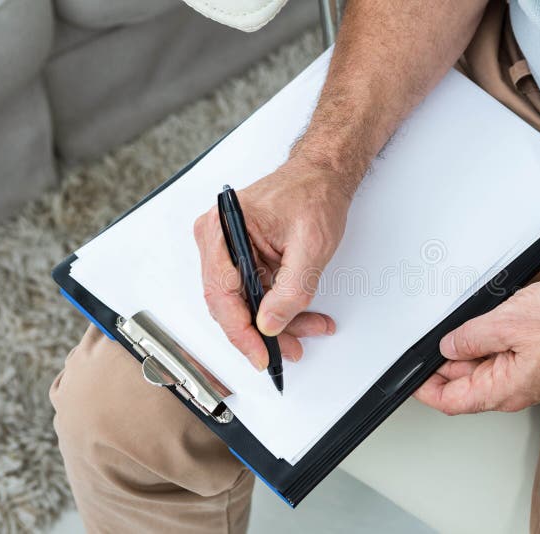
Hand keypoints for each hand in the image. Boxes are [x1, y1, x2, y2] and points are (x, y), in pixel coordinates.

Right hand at [194, 156, 354, 369]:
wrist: (322, 176)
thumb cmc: (313, 195)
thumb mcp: (310, 246)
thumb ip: (291, 289)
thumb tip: (271, 324)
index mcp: (223, 228)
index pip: (222, 294)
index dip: (241, 332)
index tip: (261, 354)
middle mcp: (217, 239)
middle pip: (231, 303)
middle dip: (264, 331)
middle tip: (290, 349)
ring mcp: (227, 249)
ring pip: (245, 303)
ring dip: (278, 321)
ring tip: (311, 328)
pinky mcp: (242, 256)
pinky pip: (255, 292)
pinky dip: (279, 307)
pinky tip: (304, 315)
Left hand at [414, 266, 539, 413]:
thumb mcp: (510, 323)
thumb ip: (472, 337)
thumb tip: (447, 347)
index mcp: (506, 388)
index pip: (452, 400)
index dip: (425, 388)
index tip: (408, 373)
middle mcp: (516, 382)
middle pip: (465, 379)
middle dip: (444, 359)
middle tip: (429, 333)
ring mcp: (529, 364)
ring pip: (485, 358)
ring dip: (469, 339)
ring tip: (462, 316)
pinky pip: (504, 342)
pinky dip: (490, 329)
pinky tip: (487, 310)